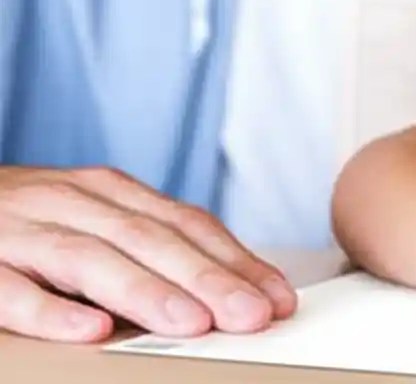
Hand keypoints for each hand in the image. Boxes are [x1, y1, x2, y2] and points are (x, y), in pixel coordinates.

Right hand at [0, 167, 297, 342]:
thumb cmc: (25, 224)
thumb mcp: (91, 223)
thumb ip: (148, 250)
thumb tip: (228, 294)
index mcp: (107, 193)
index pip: (185, 224)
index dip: (236, 260)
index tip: (278, 299)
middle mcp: (68, 203)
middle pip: (148, 239)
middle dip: (207, 279)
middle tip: (252, 316)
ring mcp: (17, 230)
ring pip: (88, 258)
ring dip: (145, 292)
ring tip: (192, 324)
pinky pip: (8, 291)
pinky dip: (50, 311)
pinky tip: (89, 332)